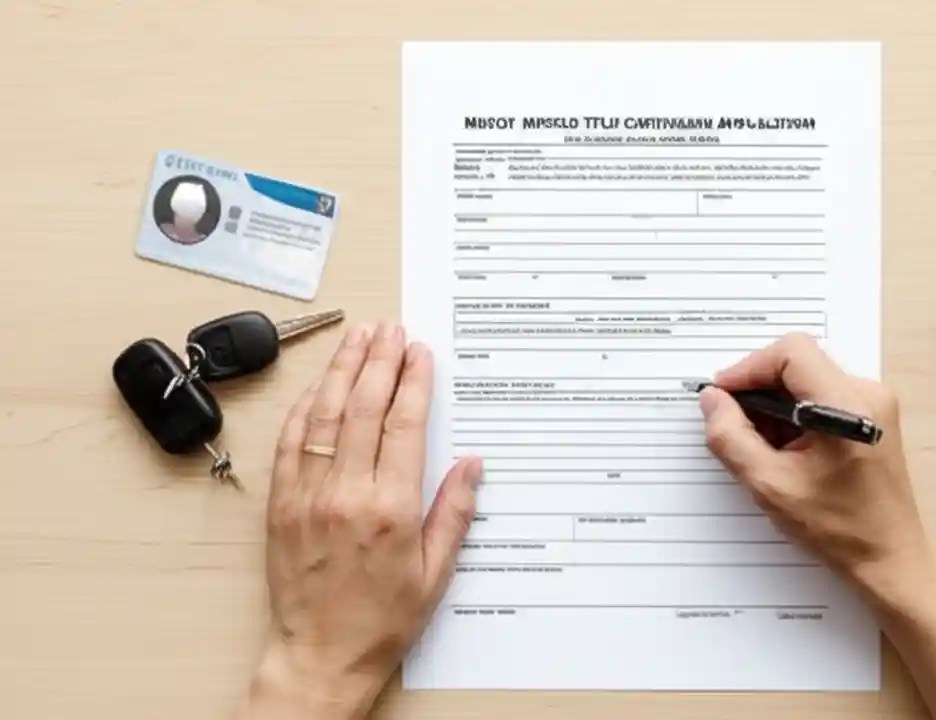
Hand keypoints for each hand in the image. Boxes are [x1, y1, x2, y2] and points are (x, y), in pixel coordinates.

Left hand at [236, 322, 481, 719]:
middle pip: (363, 407)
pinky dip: (305, 408)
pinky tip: (319, 386)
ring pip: (324, 415)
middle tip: (390, 330)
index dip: (412, 381)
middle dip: (379, 361)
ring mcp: (307, 495)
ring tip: (357, 338)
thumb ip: (454, 512)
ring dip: (341, 370)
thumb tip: (471, 464)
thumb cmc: (381, 620)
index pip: (403, 425)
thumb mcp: (436, 573)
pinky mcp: (280, 504)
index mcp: (390, 509)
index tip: (420, 353)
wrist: (320, 655)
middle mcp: (346, 494)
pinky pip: (291, 442)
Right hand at [698, 333, 935, 604]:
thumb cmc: (839, 530)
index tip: (722, 397)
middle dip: (759, 390)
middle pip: (798, 363)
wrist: (890, 559)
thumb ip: (732, 438)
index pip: (791, 353)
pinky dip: (794, 415)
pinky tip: (784, 451)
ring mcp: (873, 404)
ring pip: (807, 380)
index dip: (748, 369)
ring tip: (762, 448)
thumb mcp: (770, 485)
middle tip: (734, 426)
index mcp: (848, 406)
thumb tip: (713, 401)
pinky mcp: (872, 417)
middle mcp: (867, 394)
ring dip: (775, 405)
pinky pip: (822, 397)